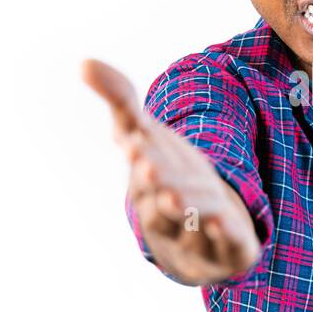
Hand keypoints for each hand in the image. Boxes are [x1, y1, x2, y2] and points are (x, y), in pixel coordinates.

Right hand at [81, 57, 262, 286]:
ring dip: (184, 210)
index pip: (142, 168)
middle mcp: (167, 214)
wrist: (203, 236)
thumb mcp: (149, 136)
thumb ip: (121, 100)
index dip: (139, 155)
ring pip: (188, 223)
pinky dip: (221, 235)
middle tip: (149, 169)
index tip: (133, 141)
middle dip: (155, 183)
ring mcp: (196, 236)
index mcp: (146, 186)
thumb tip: (84, 62)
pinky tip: (222, 223)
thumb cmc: (171, 178)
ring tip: (177, 199)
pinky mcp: (228, 250)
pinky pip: (224, 245)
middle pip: (159, 198)